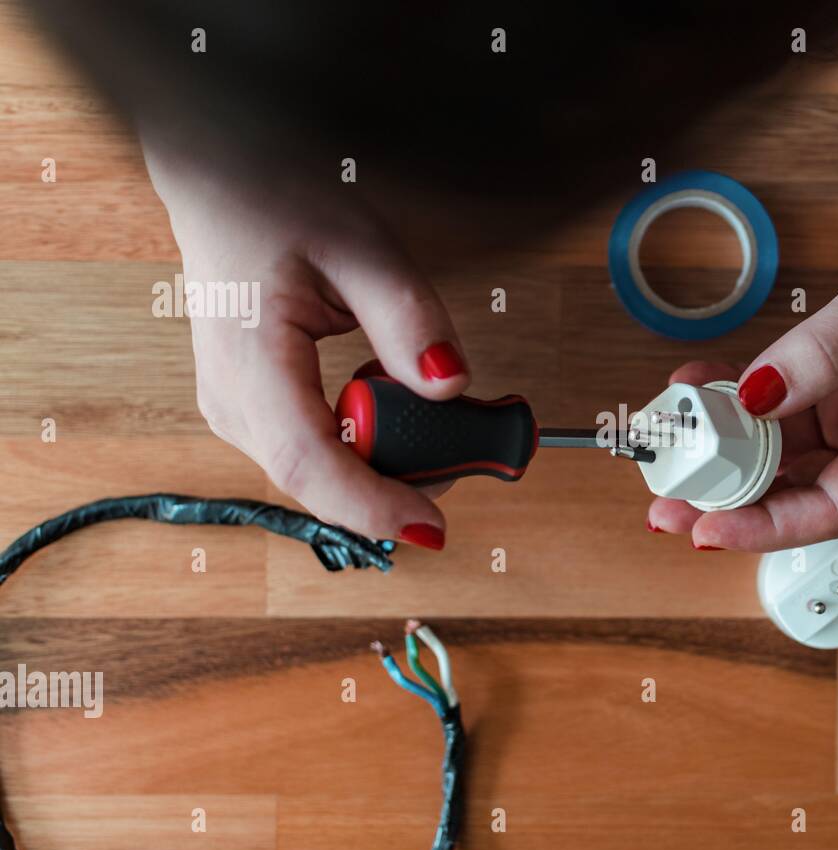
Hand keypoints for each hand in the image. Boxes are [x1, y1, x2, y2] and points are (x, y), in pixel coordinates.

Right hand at [146, 145, 467, 548]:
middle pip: (321, 481)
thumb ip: (408, 318)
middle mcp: (233, 404)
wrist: (224, 187)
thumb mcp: (362, 248)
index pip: (309, 463)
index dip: (373, 506)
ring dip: (384, 463)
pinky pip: (316, 454)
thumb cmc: (279, 205)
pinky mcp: (254, 414)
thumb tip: (449, 385)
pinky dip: (365, 444)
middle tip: (466, 447)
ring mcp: (238, 414)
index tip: (433, 527)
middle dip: (397, 482)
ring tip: (429, 413)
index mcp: (250, 362)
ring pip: (320, 475)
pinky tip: (388, 402)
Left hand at [647, 183, 837, 551]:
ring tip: (674, 435)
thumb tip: (756, 396)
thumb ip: (824, 352)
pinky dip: (742, 397)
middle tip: (666, 499)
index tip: (705, 529)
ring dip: (728, 443)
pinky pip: (782, 404)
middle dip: (732, 495)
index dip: (766, 527)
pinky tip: (702, 384)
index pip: (834, 508)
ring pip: (783, 447)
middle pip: (800, 488)